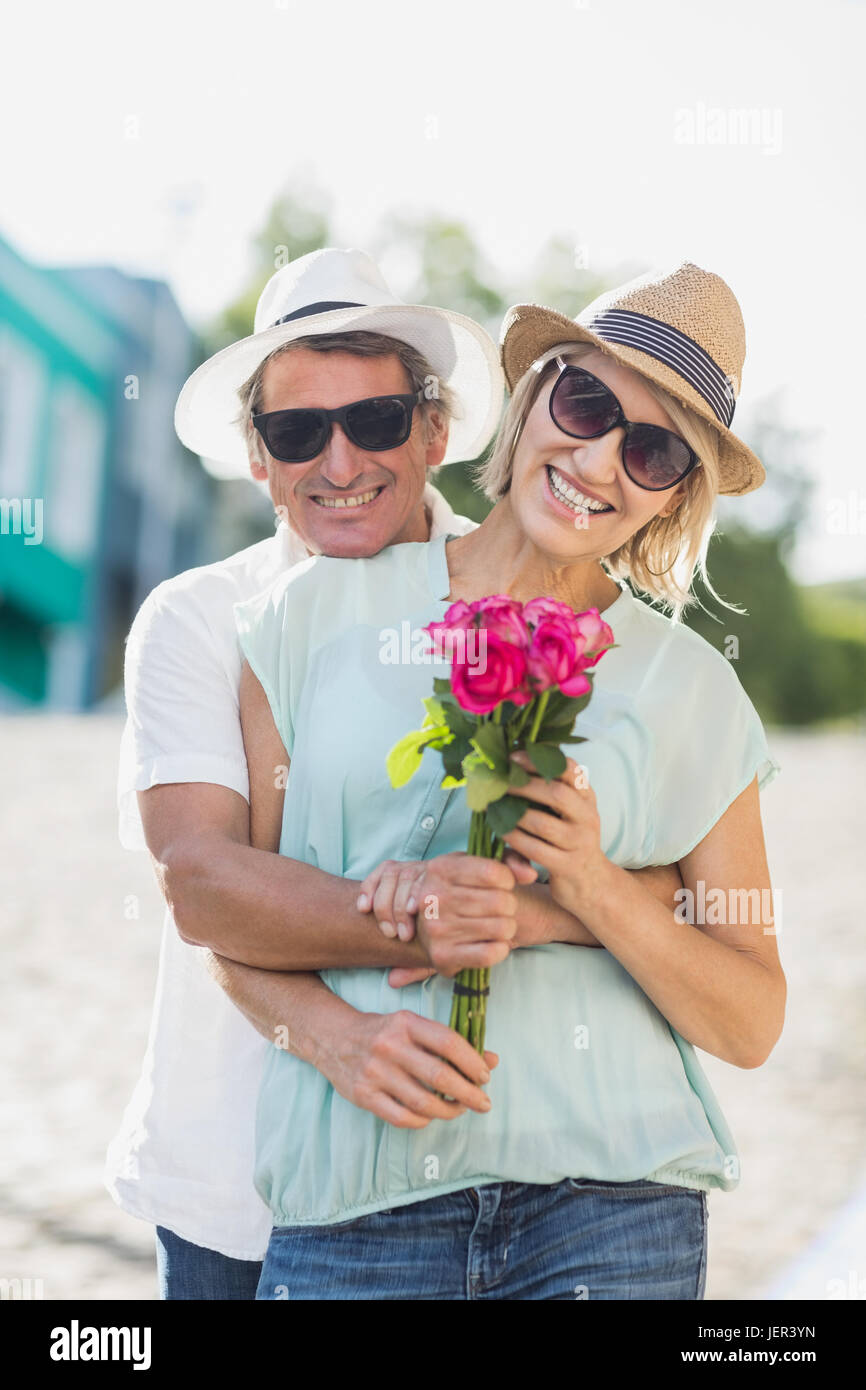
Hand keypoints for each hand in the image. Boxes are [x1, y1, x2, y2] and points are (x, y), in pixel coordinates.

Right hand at [321, 1008, 499, 1128]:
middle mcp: (390, 1047)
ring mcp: (375, 1073)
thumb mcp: (413, 1026)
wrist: (333, 1038)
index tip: (485, 1076)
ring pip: (423, 1103)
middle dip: (469, 1094)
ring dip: (449, 1111)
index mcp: (406, 1023)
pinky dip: (423, 1121)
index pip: (449, 1043)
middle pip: (440, 1077)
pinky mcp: (364, 1095)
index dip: (473, 1062)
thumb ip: (450, 1042)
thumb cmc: (383, 1032)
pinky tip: (431, 1116)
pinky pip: (402, 1117)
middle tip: (484, 1103)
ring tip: (459, 1110)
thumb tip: (491, 1060)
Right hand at [385, 854, 558, 988]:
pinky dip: (500, 949)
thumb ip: (508, 860)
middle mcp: (434, 898)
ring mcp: (436, 928)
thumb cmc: (460, 888)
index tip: (503, 884)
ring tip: (495, 924)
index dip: (508, 879)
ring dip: (507, 927)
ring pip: (501, 928)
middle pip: (500, 902)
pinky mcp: (443, 956)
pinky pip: (490, 954)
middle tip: (500, 908)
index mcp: (440, 869)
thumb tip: (529, 875)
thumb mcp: (477, 864)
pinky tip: (492, 943)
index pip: (492, 872)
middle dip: (509, 905)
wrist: (425, 922)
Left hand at [501, 753, 608, 919]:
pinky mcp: (567, 866)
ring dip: (513, 814)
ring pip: (543, 824)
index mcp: (586, 797)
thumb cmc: (568, 838)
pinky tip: (501, 831)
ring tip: (494, 807)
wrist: (589, 881)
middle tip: (499, 782)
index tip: (514, 757)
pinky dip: (514, 838)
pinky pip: (535, 849)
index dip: (541, 761)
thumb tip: (511, 761)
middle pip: (557, 794)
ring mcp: (580, 843)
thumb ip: (550, 789)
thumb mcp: (568, 811)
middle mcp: (588, 817)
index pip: (571, 770)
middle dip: (524, 785)